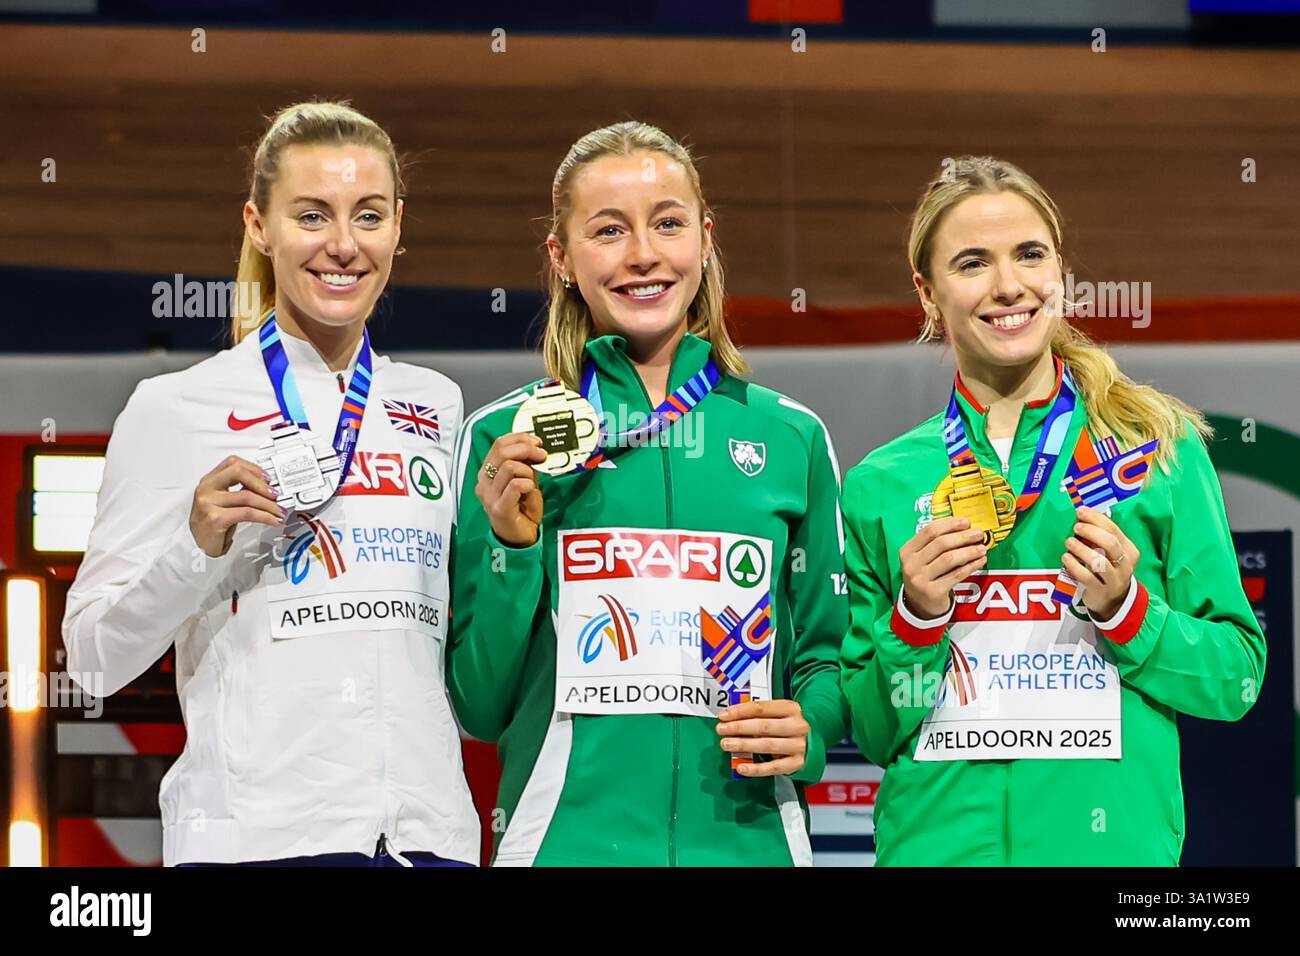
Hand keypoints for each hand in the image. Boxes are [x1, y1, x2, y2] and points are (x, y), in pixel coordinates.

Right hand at [189, 455, 284, 557]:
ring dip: (269, 504)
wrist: (200, 545)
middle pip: (238, 473)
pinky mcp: (215, 518)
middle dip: (261, 483)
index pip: (233, 463)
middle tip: (276, 494)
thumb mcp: (225, 502)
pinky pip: (247, 513)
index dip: (254, 468)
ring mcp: (208, 502)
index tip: (269, 478)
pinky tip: (273, 520)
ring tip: (279, 511)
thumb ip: (240, 490)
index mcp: (209, 480)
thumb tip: (268, 487)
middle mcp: (206, 488)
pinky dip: (265, 516)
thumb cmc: (213, 523)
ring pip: (247, 496)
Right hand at [475, 432, 546, 547]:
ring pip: (509, 467)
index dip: (519, 438)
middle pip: (502, 451)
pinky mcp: (499, 508)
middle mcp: (483, 483)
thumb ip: (526, 465)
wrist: (519, 539)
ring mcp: (489, 496)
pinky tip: (530, 490)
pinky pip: (515, 485)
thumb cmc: (522, 509)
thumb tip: (534, 447)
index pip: (498, 444)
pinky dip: (528, 483)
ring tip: (532, 482)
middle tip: (541, 455)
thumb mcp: (525, 481)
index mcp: (487, 473)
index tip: (536, 441)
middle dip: (526, 448)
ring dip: (528, 470)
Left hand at [715, 699, 809, 776]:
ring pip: (768, 745)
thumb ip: (758, 714)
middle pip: (764, 726)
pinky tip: (742, 767)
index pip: (761, 708)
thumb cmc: (788, 725)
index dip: (740, 711)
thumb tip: (730, 718)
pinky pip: (774, 767)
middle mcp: (797, 726)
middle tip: (722, 730)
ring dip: (744, 745)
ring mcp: (798, 745)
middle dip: (739, 728)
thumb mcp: (778, 713)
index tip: (724, 715)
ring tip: (727, 744)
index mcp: (791, 709)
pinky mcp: (797, 763)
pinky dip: (756, 769)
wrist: (812, 740)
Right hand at [899, 517, 987, 618]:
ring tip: (982, 548)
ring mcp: (920, 579)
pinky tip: (980, 561)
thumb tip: (964, 527)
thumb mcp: (922, 558)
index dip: (949, 524)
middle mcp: (911, 564)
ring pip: (949, 559)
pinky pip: (956, 575)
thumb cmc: (925, 575)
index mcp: (907, 551)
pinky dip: (971, 566)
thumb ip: (936, 544)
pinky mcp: (933, 592)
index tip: (966, 521)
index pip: (929, 531)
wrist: (919, 605)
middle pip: (940, 544)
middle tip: (979, 534)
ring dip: (969, 551)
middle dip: (962, 536)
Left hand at [1063, 506, 1139, 619]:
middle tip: (1076, 527)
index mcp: (1129, 550)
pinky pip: (1087, 577)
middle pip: (1111, 543)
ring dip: (1081, 549)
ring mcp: (1114, 579)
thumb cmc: (1108, 570)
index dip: (1096, 519)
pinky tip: (1066, 558)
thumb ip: (1100, 538)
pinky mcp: (1101, 591)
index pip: (1114, 530)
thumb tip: (1081, 517)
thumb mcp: (1110, 554)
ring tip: (1068, 542)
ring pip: (1100, 561)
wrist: (1113, 601)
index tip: (1080, 512)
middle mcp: (1125, 564)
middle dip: (1091, 532)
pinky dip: (1074, 566)